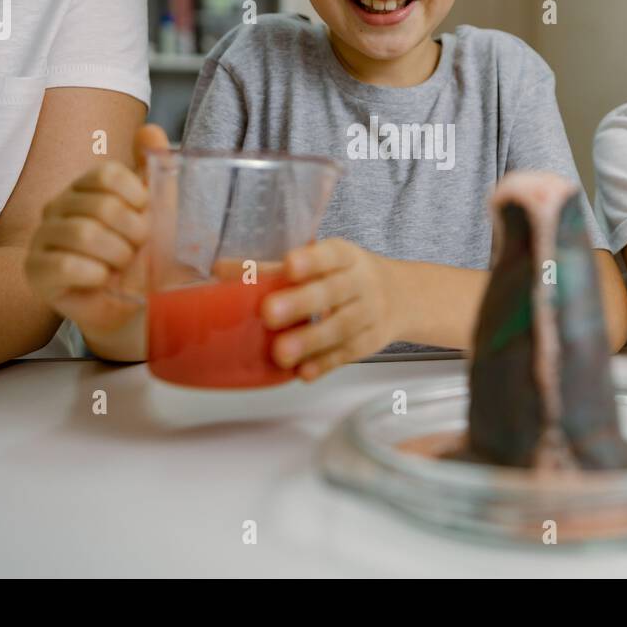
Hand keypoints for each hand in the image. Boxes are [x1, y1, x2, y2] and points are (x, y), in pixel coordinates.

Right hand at [25, 124, 168, 338]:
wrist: (131, 304)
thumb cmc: (141, 255)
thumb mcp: (158, 211)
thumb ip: (155, 170)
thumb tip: (151, 130)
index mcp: (85, 186)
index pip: (108, 174)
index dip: (137, 199)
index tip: (145, 217)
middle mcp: (58, 205)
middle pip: (101, 205)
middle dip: (133, 233)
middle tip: (135, 249)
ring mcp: (42, 237)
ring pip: (84, 234)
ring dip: (117, 255)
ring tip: (120, 266)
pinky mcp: (36, 271)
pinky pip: (66, 266)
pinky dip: (95, 275)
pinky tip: (101, 280)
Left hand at [260, 239, 399, 380]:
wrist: (402, 297)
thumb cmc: (347, 276)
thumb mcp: (324, 263)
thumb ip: (279, 269)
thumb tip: (224, 271)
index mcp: (346, 256)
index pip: (331, 255)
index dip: (311, 260)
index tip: (288, 265)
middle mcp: (362, 282)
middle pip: (334, 292)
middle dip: (301, 303)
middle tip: (269, 312)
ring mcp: (370, 313)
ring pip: (342, 327)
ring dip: (310, 340)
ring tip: (280, 352)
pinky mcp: (371, 341)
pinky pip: (349, 353)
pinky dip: (325, 363)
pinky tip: (302, 371)